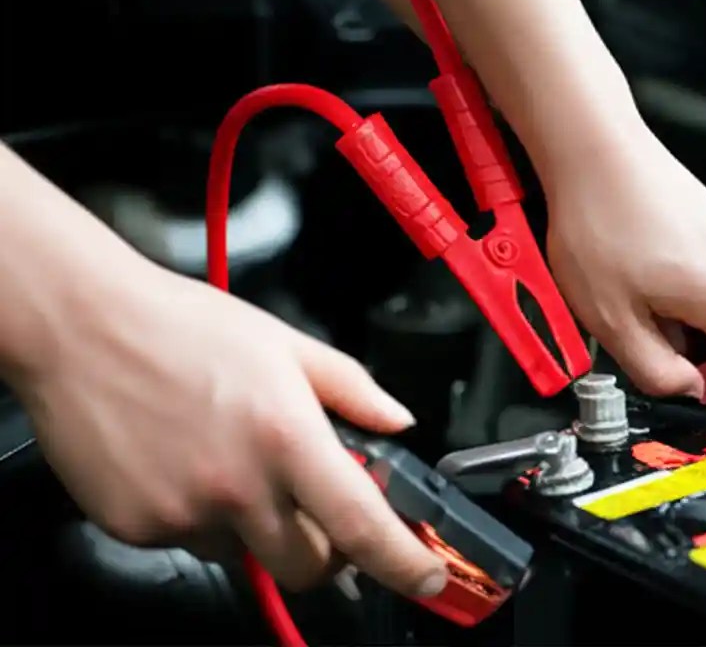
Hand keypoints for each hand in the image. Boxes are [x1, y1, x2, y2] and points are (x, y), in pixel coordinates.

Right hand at [12, 259, 445, 596]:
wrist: (83, 328)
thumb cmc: (184, 328)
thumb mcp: (289, 345)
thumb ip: (353, 391)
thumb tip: (396, 422)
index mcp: (287, 438)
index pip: (363, 526)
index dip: (403, 562)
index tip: (426, 576)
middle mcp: (238, 487)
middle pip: (308, 566)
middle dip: (326, 548)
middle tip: (314, 504)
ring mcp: (184, 514)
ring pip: (247, 553)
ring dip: (256, 525)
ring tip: (230, 459)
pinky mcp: (138, 527)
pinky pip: (193, 542)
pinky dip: (202, 516)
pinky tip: (187, 462)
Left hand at [543, 125, 705, 400]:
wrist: (595, 152)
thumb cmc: (602, 225)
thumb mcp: (615, 323)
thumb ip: (657, 371)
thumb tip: (683, 390)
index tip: (690, 378)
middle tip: (665, 346)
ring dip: (704, 315)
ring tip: (652, 308)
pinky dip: (699, 284)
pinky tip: (652, 276)